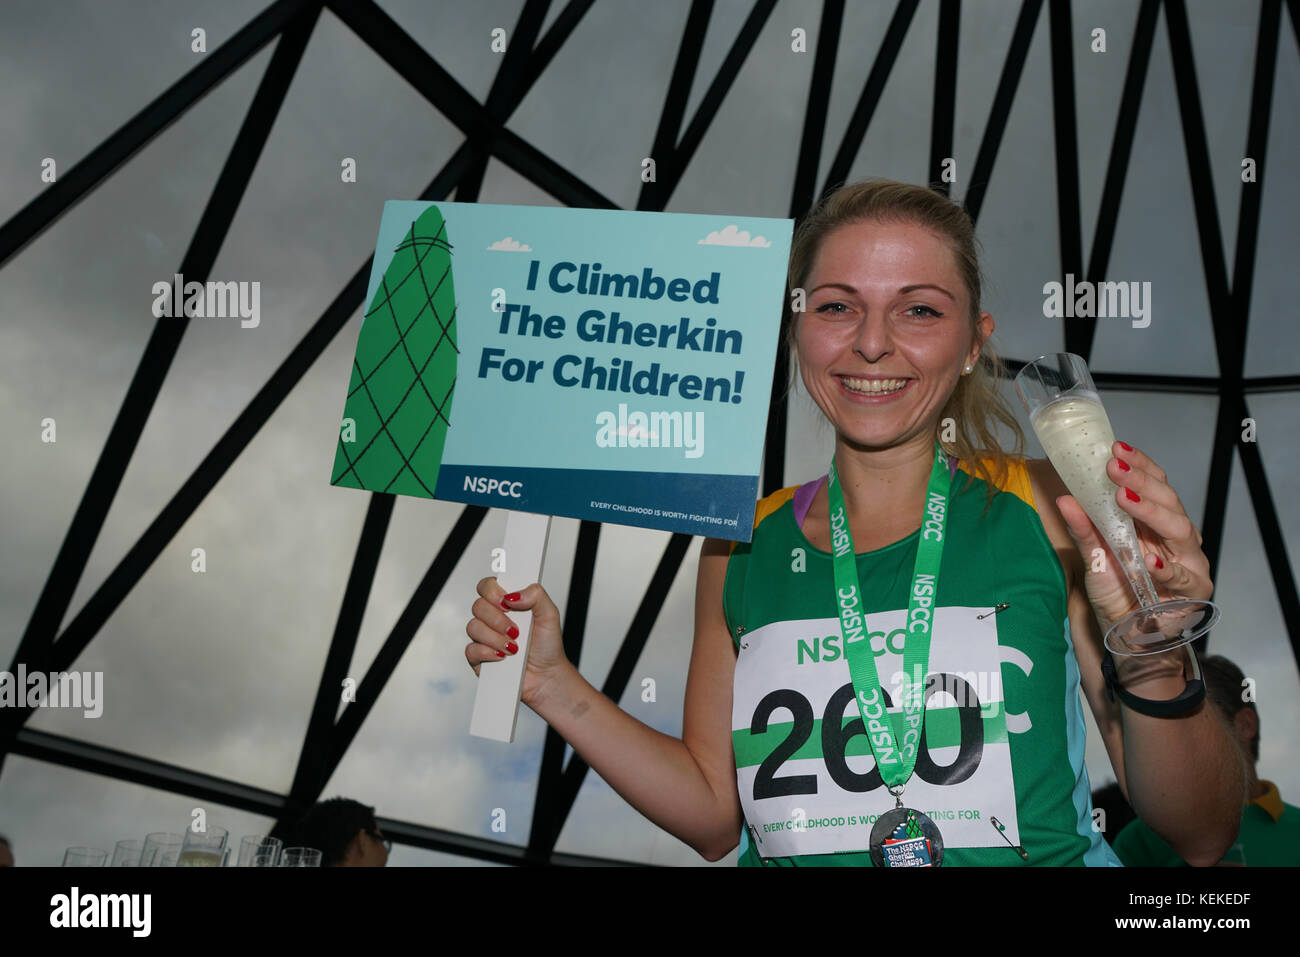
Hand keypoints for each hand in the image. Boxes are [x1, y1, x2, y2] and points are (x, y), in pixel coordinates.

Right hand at [465, 577, 570, 706]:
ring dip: (495, 638)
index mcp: (507, 603)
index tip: (507, 601)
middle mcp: (493, 618)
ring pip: (473, 627)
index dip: (493, 591)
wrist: (545, 676)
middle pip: (478, 605)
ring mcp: (484, 637)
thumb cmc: (547, 646)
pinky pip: (471, 650)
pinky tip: (503, 657)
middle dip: (498, 619)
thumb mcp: (550, 615)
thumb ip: (536, 595)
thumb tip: (514, 594)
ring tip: (513, 647)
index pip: (488, 586)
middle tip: (515, 630)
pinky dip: (488, 653)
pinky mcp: (478, 656)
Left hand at [1054, 440, 1213, 648]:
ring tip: (1126, 500)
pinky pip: (1184, 576)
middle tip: (1115, 468)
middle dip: (1141, 482)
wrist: (1128, 634)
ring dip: (1152, 513)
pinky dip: (1167, 568)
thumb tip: (1064, 499)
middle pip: (1167, 500)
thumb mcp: (1094, 557)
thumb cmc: (1117, 591)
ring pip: (1179, 529)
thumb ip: (1083, 530)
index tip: (1116, 449)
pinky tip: (1151, 561)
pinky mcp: (1193, 590)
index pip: (1155, 484)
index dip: (1139, 465)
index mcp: (1155, 522)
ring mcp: (1188, 561)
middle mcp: (1175, 537)